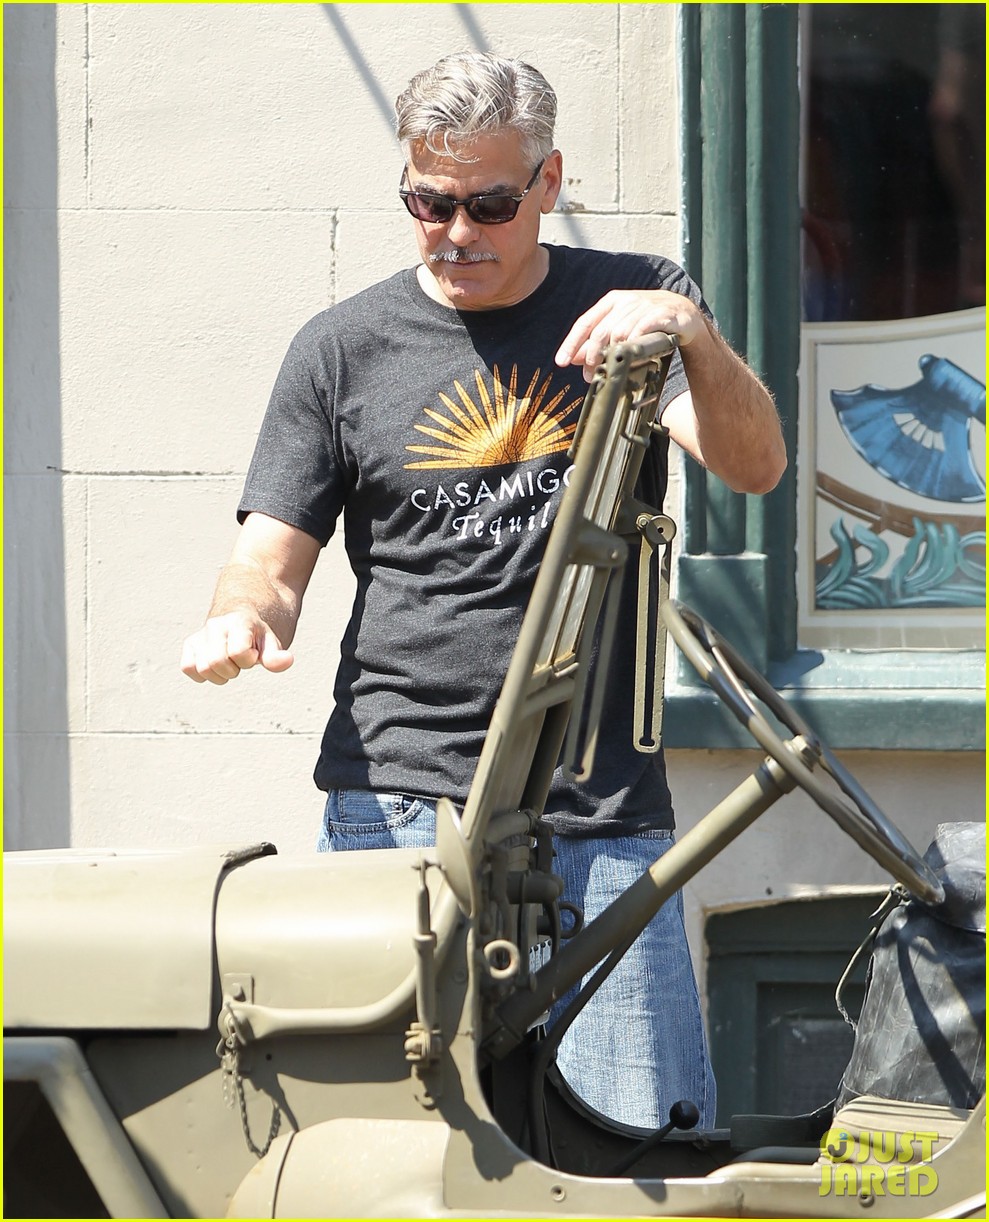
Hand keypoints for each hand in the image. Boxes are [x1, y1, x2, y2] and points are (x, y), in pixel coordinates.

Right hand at [180, 611, 294, 684]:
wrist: (241, 617)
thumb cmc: (257, 634)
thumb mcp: (271, 643)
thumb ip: (276, 655)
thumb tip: (287, 661)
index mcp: (239, 622)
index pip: (238, 652)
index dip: (248, 660)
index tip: (254, 654)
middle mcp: (216, 625)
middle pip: (216, 662)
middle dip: (232, 670)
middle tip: (240, 662)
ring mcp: (202, 634)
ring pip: (202, 668)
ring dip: (219, 674)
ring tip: (229, 663)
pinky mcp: (191, 644)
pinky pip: (188, 667)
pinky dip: (201, 674)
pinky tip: (214, 667)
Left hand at [555, 290, 708, 381]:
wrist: (683, 315)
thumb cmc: (648, 322)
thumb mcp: (620, 330)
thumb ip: (598, 342)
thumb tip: (575, 358)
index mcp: (612, 302)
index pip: (585, 322)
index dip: (571, 343)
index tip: (562, 362)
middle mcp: (626, 301)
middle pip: (600, 331)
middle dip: (592, 357)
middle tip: (590, 375)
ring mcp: (644, 305)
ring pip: (619, 333)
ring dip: (612, 356)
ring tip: (611, 370)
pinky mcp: (662, 313)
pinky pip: (642, 330)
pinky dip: (633, 344)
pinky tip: (631, 356)